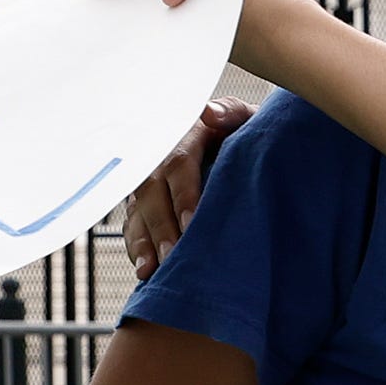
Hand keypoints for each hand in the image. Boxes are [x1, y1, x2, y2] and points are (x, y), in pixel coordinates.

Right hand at [125, 97, 253, 278]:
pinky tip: (145, 271)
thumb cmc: (249, 134)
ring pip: (138, 211)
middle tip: (172, 256)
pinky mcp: (148, 205)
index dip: (183, 194)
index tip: (191, 222)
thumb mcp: (247, 118)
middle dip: (160, 226)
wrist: (249, 148)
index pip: (178, 164)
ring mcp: (152, 183)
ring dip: (143, 242)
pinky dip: (139, 249)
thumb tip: (209, 113)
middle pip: (151, 191)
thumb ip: (231, 113)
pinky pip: (136, 227)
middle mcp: (162, 158)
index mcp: (186, 133)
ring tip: (149, 270)